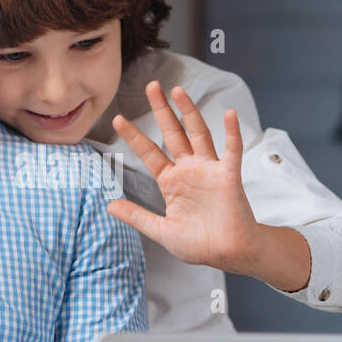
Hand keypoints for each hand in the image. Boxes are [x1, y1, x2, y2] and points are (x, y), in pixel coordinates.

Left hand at [107, 81, 258, 269]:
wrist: (228, 255)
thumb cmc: (200, 244)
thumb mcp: (161, 231)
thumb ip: (137, 216)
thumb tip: (109, 205)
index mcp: (171, 182)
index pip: (149, 153)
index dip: (134, 136)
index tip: (118, 118)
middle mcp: (189, 170)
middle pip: (173, 133)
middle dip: (162, 110)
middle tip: (152, 86)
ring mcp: (209, 170)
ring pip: (198, 133)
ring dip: (189, 112)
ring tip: (178, 90)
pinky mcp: (229, 176)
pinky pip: (232, 150)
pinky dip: (232, 132)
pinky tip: (229, 114)